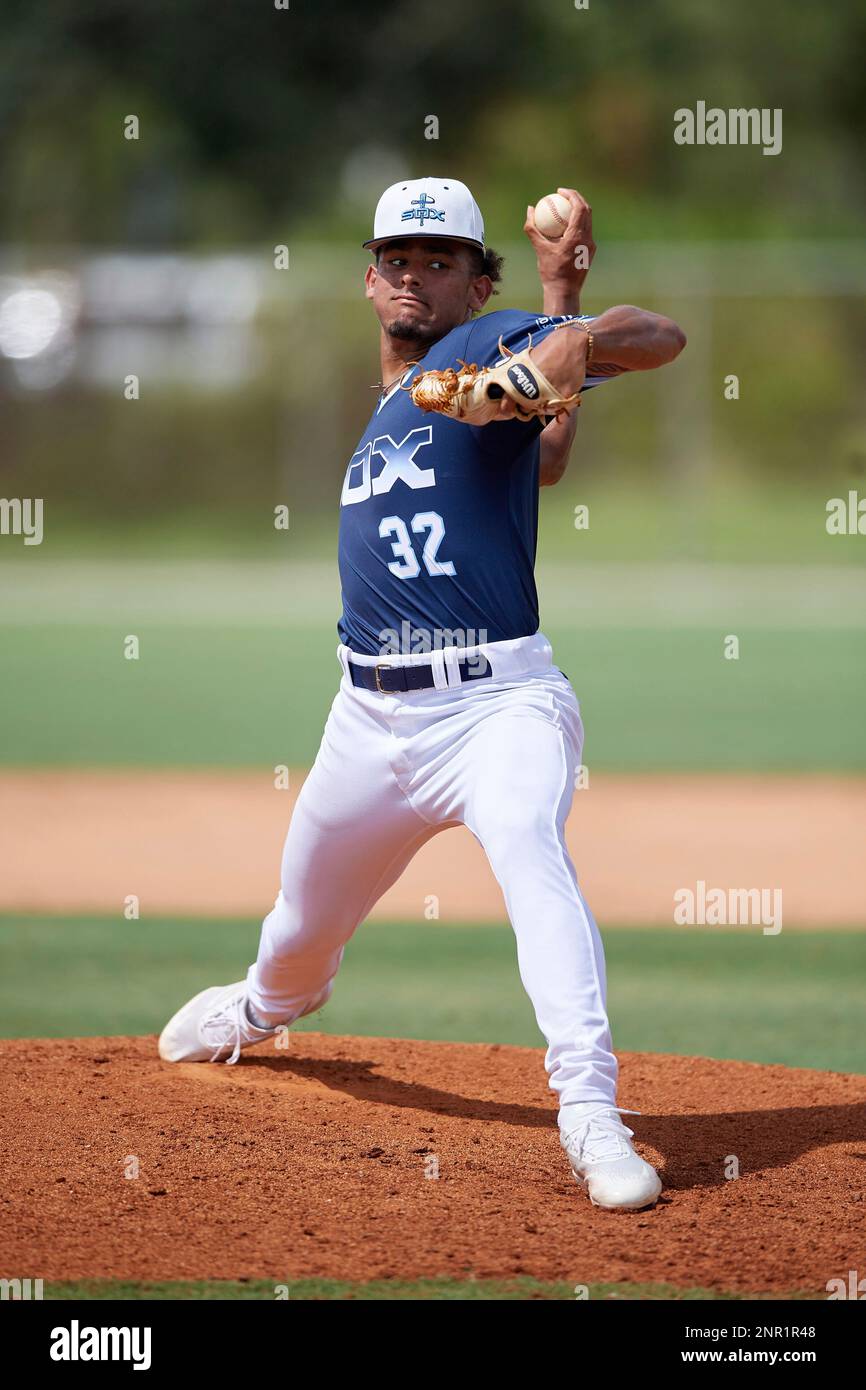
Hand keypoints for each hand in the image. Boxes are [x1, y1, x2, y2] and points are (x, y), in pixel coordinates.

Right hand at [524, 188, 595, 315]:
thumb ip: (533, 228)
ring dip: (578, 211)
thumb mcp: (539, 248)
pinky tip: (566, 227)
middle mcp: (588, 239)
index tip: (560, 191)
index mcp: (577, 236)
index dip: (571, 195)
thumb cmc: (551, 272)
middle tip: (563, 195)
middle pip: (587, 210)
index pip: (579, 207)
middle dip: (576, 199)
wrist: (564, 292)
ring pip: (588, 221)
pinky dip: (577, 224)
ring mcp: (591, 246)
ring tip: (565, 207)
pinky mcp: (590, 252)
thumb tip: (529, 209)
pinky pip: (585, 232)